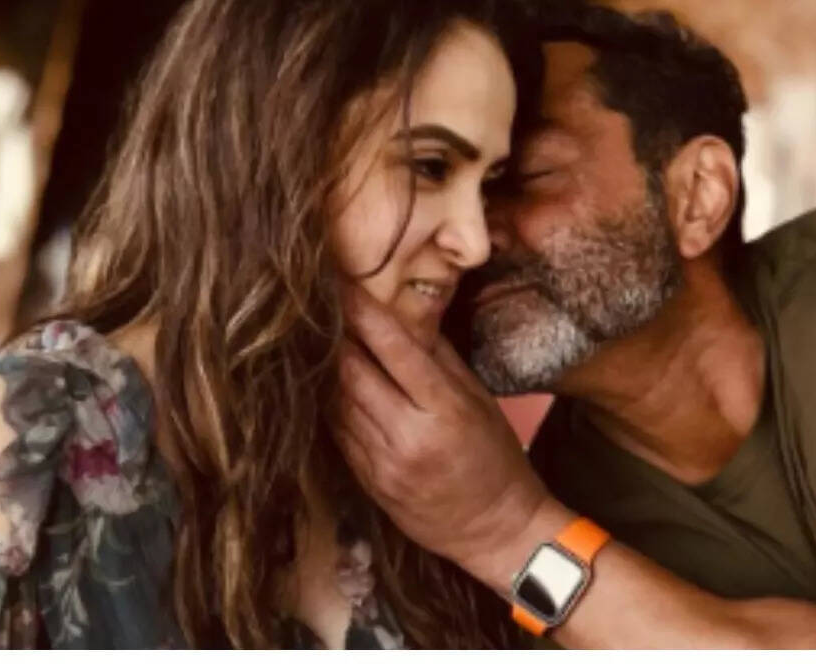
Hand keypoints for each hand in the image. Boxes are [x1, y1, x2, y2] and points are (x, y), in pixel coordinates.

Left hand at [335, 285, 563, 586]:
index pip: (392, 348)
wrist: (495, 530)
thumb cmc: (495, 458)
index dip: (362, 312)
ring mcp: (382, 462)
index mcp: (443, 408)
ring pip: (337, 401)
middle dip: (335, 335)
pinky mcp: (367, 482)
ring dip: (327, 368)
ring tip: (319, 339)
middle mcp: (408, 434)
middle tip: (321, 305)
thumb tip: (406, 313)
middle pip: (352, 371)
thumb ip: (440, 358)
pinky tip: (329, 385)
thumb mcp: (480, 401)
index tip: (343, 285)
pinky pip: (337, 433)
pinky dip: (331, 404)